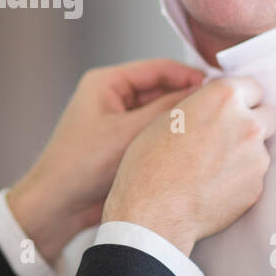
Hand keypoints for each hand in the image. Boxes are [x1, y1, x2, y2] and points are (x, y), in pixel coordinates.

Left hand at [6, 59, 205, 262]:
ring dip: (179, 120)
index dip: (189, 76)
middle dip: (187, 99)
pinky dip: (169, 137)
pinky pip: (153, 133)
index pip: (158, 68)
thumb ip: (165, 111)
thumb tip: (202, 94)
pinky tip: (191, 146)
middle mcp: (112, 97)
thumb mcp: (127, 133)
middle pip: (161, 89)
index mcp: (106, 83)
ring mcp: (118, 121)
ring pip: (159, 113)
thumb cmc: (79, 166)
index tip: (217, 88)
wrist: (57, 207)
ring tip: (209, 128)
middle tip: (218, 110)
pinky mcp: (122, 144)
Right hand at [101, 76, 275, 256]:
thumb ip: (199, 104)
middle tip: (229, 135)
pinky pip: (254, 176)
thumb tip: (211, 103)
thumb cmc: (150, 164)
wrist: (153, 211)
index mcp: (223, 98)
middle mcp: (247, 123)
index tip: (234, 107)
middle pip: (269, 114)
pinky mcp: (257, 187)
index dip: (241, 97)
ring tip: (213, 167)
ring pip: (261, 148)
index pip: (253, 86)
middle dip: (254, 121)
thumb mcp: (165, 118)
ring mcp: (256, 157)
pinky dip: (241, 178)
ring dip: (246, 152)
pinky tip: (215, 185)